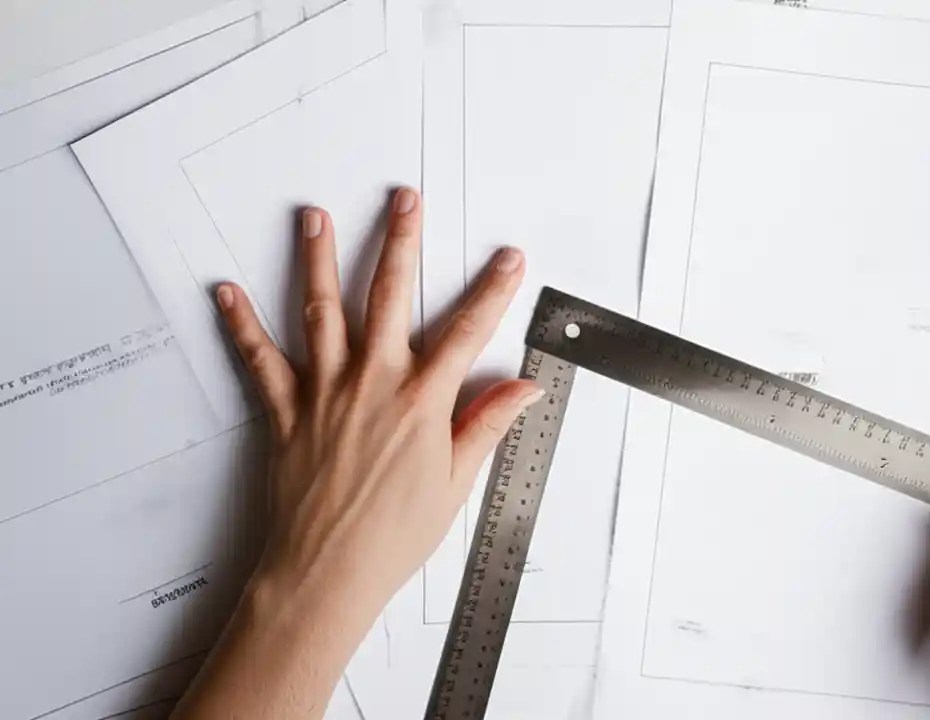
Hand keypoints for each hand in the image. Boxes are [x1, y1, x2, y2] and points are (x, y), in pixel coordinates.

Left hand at [217, 188, 540, 618]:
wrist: (327, 570)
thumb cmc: (391, 535)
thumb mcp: (456, 482)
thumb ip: (486, 424)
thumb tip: (523, 389)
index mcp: (422, 401)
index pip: (467, 332)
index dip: (492, 291)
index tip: (508, 259)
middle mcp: (374, 383)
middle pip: (389, 296)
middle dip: (400, 242)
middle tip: (405, 200)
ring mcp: (327, 391)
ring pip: (322, 310)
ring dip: (318, 259)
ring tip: (315, 217)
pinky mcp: (287, 410)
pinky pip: (260, 359)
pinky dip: (241, 324)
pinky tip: (227, 292)